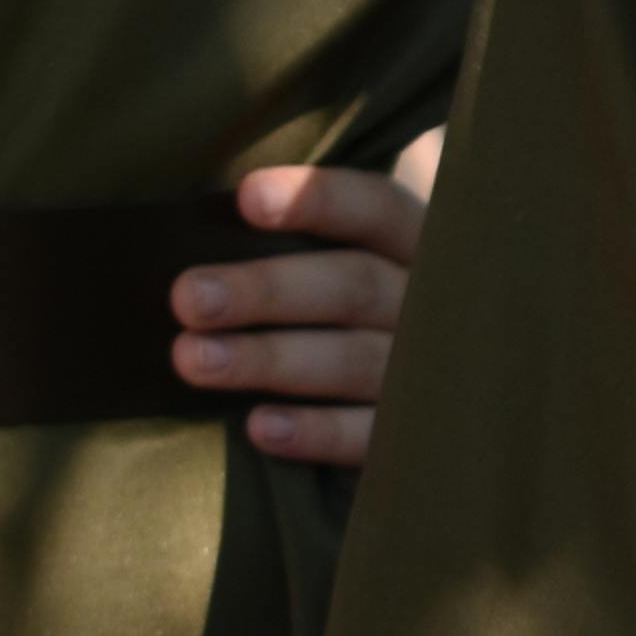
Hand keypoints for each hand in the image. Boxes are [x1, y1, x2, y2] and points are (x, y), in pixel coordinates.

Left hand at [174, 128, 443, 464]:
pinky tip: (258, 426)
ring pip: (352, 361)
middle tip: (188, 297)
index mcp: (416, 244)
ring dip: (270, 359)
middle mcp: (427, 304)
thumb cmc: (365, 309)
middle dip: (267, 290)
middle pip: (353, 286)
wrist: (447, 398)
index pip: (376, 209)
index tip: (248, 198)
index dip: (318, 200)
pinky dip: (315, 431)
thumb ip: (307, 245)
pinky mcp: (414, 437)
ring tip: (193, 358)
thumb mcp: (362, 260)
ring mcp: (426, 373)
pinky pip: (366, 436)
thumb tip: (202, 231)